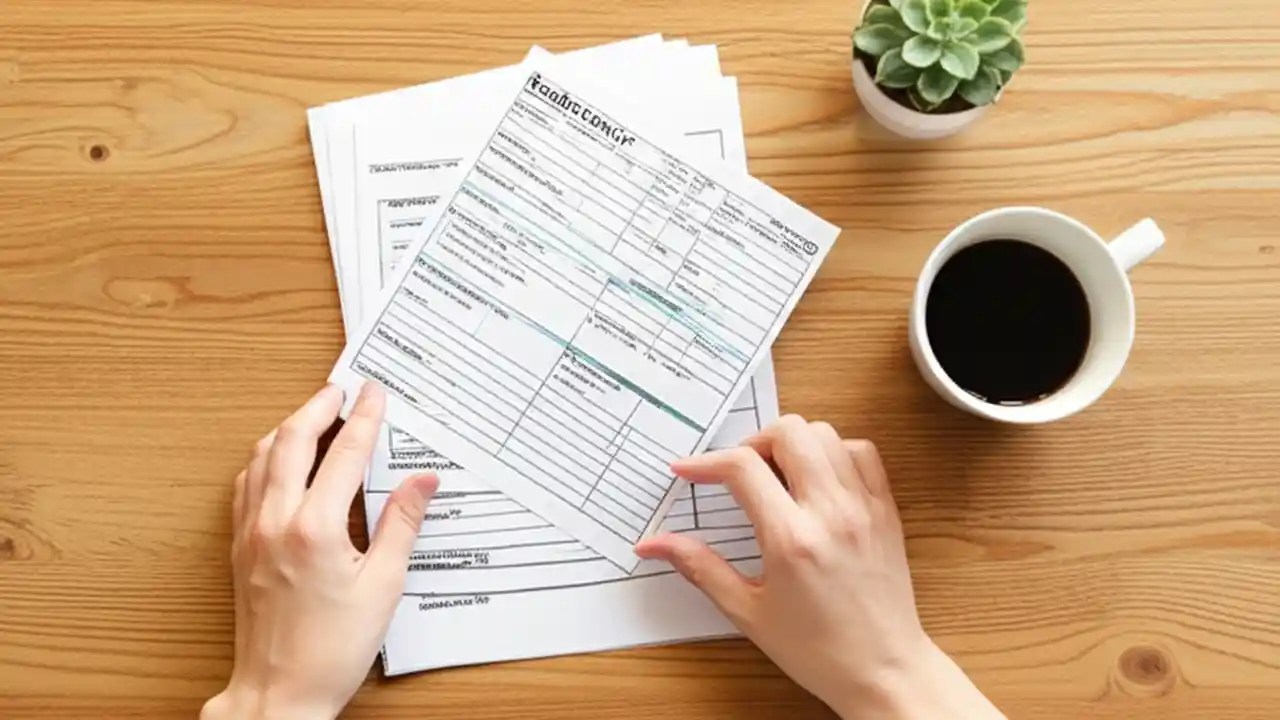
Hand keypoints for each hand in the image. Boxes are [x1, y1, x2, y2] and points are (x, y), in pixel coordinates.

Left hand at [202, 383, 438, 719]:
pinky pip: (247, 485)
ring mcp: (251, 533)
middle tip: (340, 390)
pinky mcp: (239, 548)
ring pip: (262, 457)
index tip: (374, 395)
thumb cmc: (331, 650)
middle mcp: (276, 521)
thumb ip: (401, 525)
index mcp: (315, 528)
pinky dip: (265, 459)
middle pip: (292, 439)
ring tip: (314, 415)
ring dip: (288, 428)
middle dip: (318, 407)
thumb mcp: (383, 586)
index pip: (344, 453)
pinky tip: (279, 460)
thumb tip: (422, 483)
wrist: (279, 693)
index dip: (364, 418)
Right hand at [636, 416, 1003, 719]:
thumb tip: (652, 544)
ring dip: (793, 443)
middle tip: (739, 473)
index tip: (688, 471)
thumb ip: (699, 568)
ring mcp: (863, 507)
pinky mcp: (886, 510)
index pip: (743, 468)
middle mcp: (831, 513)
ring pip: (826, 434)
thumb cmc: (817, 649)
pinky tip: (818, 479)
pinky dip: (834, 452)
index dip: (706, 462)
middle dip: (753, 442)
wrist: (883, 670)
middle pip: (789, 432)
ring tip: (777, 474)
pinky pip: (862, 453)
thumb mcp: (747, 612)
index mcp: (791, 540)